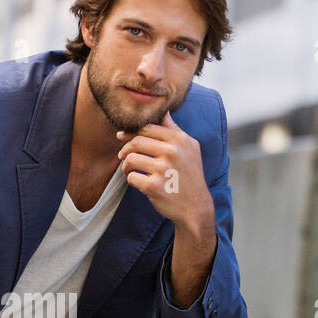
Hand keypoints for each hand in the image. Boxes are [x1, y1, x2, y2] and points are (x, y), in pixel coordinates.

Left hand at [116, 111, 213, 230]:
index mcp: (180, 140)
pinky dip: (131, 180)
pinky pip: (131, 177)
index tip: (121, 136)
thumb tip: (164, 111)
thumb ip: (174, 130)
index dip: (130, 132)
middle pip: (136, 142)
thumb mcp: (190, 148)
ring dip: (125, 165)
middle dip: (125, 149)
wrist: (195, 207)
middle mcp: (172, 152)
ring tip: (129, 170)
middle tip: (122, 156)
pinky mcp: (153, 186)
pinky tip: (137, 182)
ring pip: (130, 159)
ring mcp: (163, 169)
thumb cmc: (190, 176)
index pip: (147, 128)